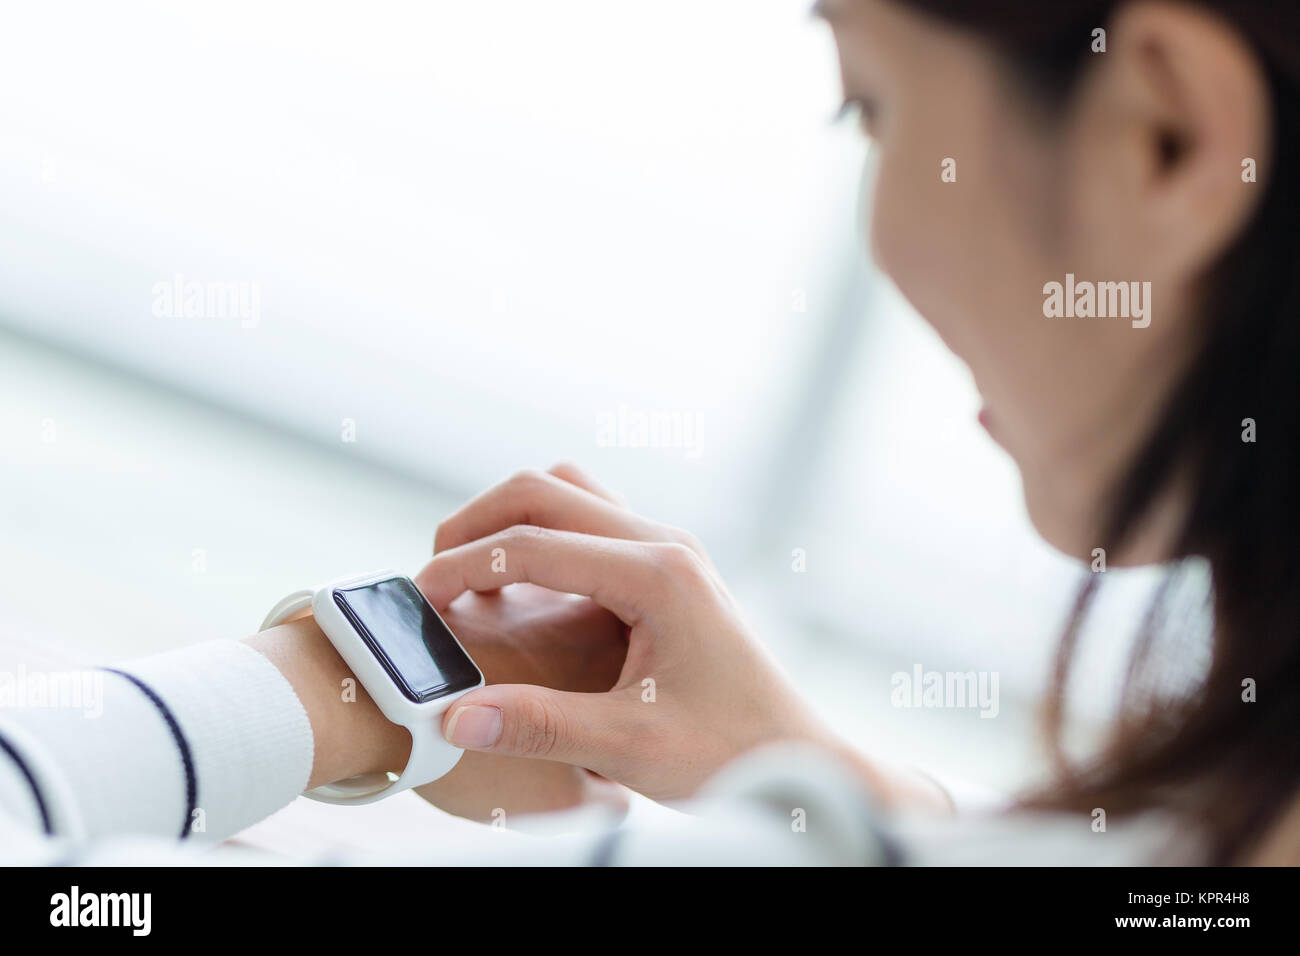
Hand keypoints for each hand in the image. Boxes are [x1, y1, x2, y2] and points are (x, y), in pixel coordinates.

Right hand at [414, 464, 840, 802]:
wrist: (798, 758)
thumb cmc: (730, 752)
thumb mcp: (631, 747)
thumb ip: (540, 725)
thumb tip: (453, 715)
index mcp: (658, 575)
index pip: (534, 545)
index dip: (464, 567)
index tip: (419, 602)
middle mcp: (665, 544)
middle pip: (544, 490)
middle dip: (475, 525)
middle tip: (431, 578)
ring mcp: (668, 549)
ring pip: (568, 492)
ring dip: (510, 521)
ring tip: (469, 576)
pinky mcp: (666, 566)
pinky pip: (589, 521)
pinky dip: (541, 537)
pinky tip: (521, 591)